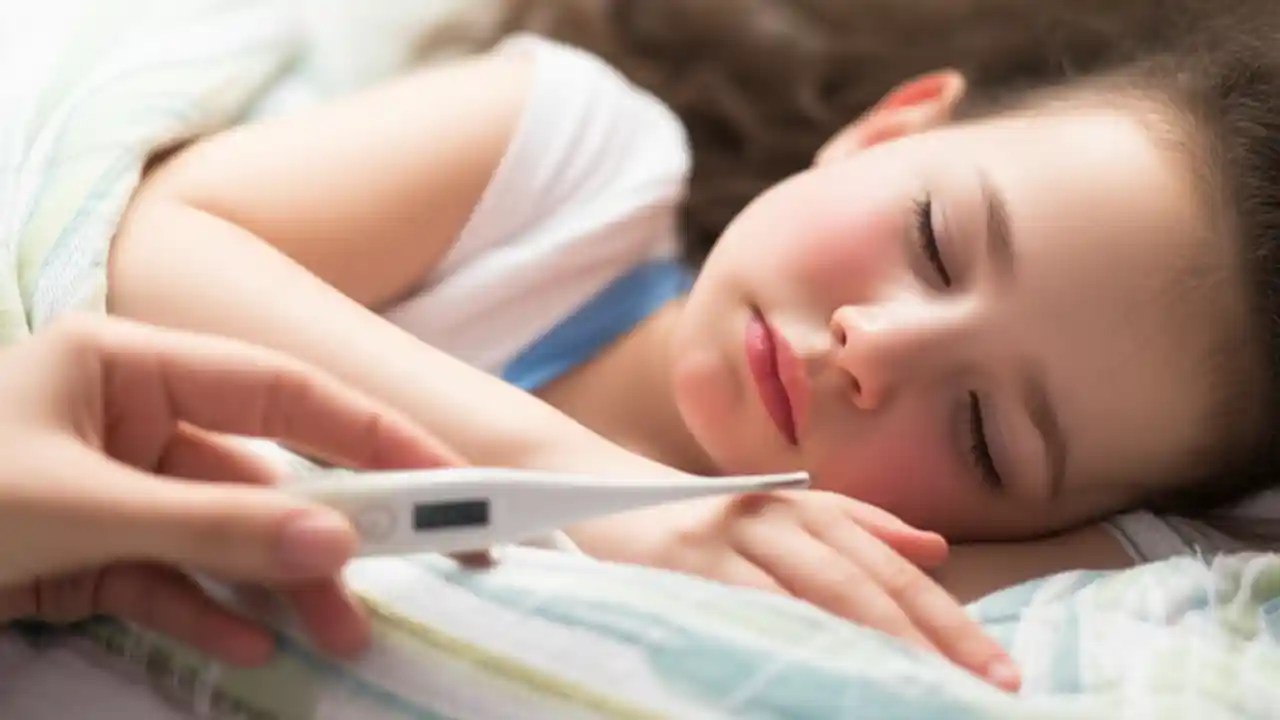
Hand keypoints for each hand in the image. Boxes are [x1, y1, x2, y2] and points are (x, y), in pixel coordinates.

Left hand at [0, 317, 461, 664]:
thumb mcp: (75, 511)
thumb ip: (209, 528)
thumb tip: (335, 546)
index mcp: (130, 365)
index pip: (280, 392)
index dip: (370, 431)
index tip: (443, 478)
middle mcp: (130, 417)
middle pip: (260, 473)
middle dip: (324, 532)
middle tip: (396, 581)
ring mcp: (110, 487)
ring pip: (220, 535)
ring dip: (271, 585)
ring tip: (331, 637)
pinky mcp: (85, 552)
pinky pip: (166, 579)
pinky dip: (203, 612)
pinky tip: (243, 648)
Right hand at [571, 489, 1019, 691]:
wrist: (597, 484)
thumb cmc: (699, 516)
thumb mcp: (782, 513)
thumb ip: (856, 526)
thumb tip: (934, 548)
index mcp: (808, 508)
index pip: (893, 568)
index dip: (949, 619)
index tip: (998, 671)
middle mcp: (780, 515)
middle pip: (871, 580)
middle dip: (934, 636)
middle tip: (986, 688)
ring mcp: (735, 536)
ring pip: (823, 592)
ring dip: (881, 639)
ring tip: (929, 683)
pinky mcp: (690, 559)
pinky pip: (754, 603)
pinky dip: (797, 634)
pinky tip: (833, 666)